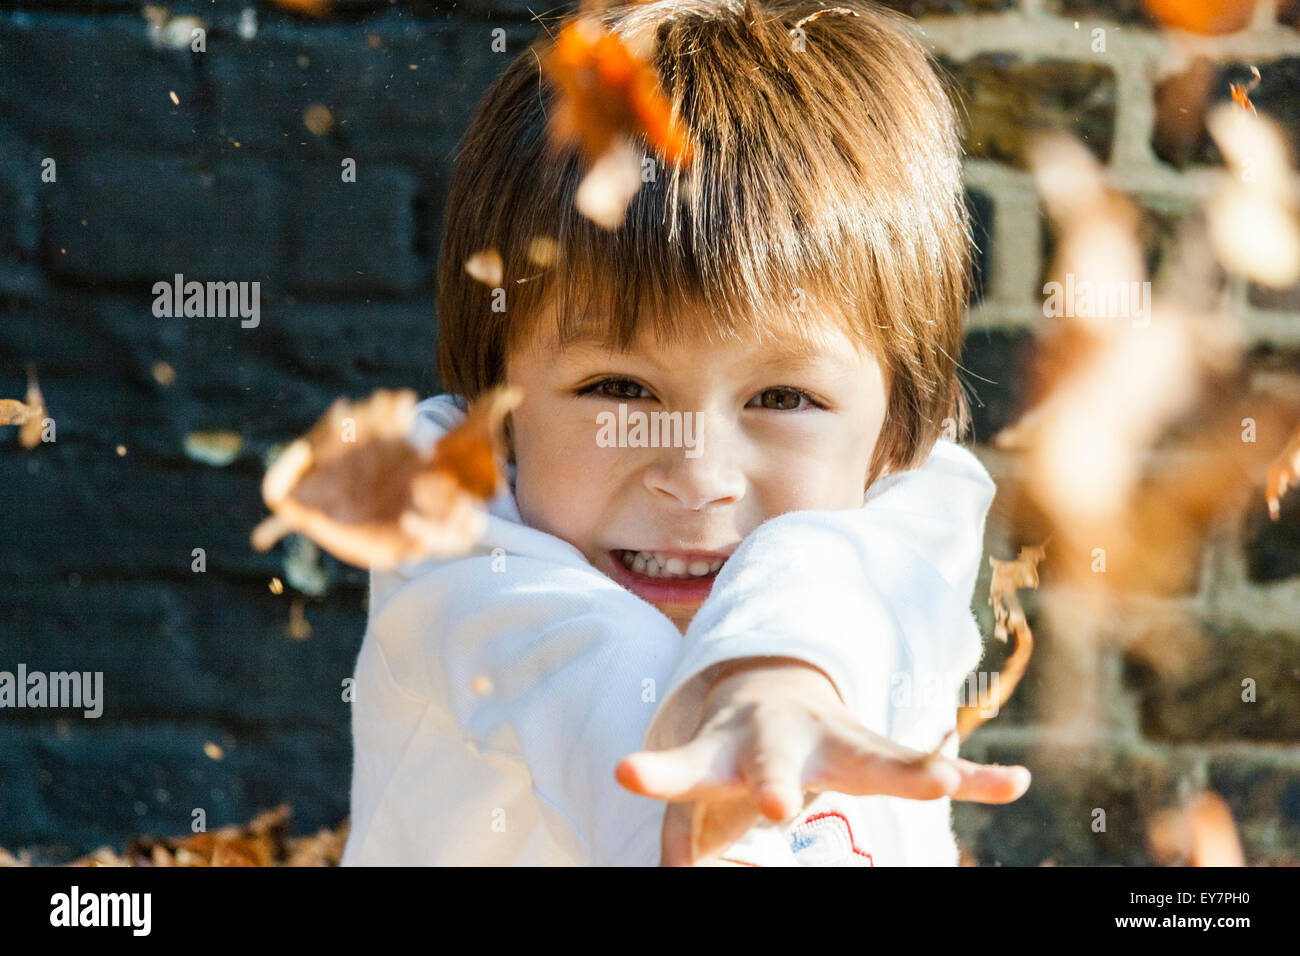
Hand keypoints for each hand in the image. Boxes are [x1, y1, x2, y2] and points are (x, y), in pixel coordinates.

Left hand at [615, 657, 1030, 865]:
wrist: (767, 684)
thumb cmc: (724, 756)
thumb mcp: (692, 791)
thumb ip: (679, 842)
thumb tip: (676, 881)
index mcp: (723, 754)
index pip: (685, 766)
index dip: (658, 773)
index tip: (628, 772)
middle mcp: (778, 741)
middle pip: (777, 761)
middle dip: (777, 783)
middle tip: (776, 806)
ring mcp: (832, 739)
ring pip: (868, 754)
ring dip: (904, 768)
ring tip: (943, 780)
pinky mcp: (877, 746)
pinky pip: (927, 761)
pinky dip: (972, 777)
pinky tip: (1012, 785)